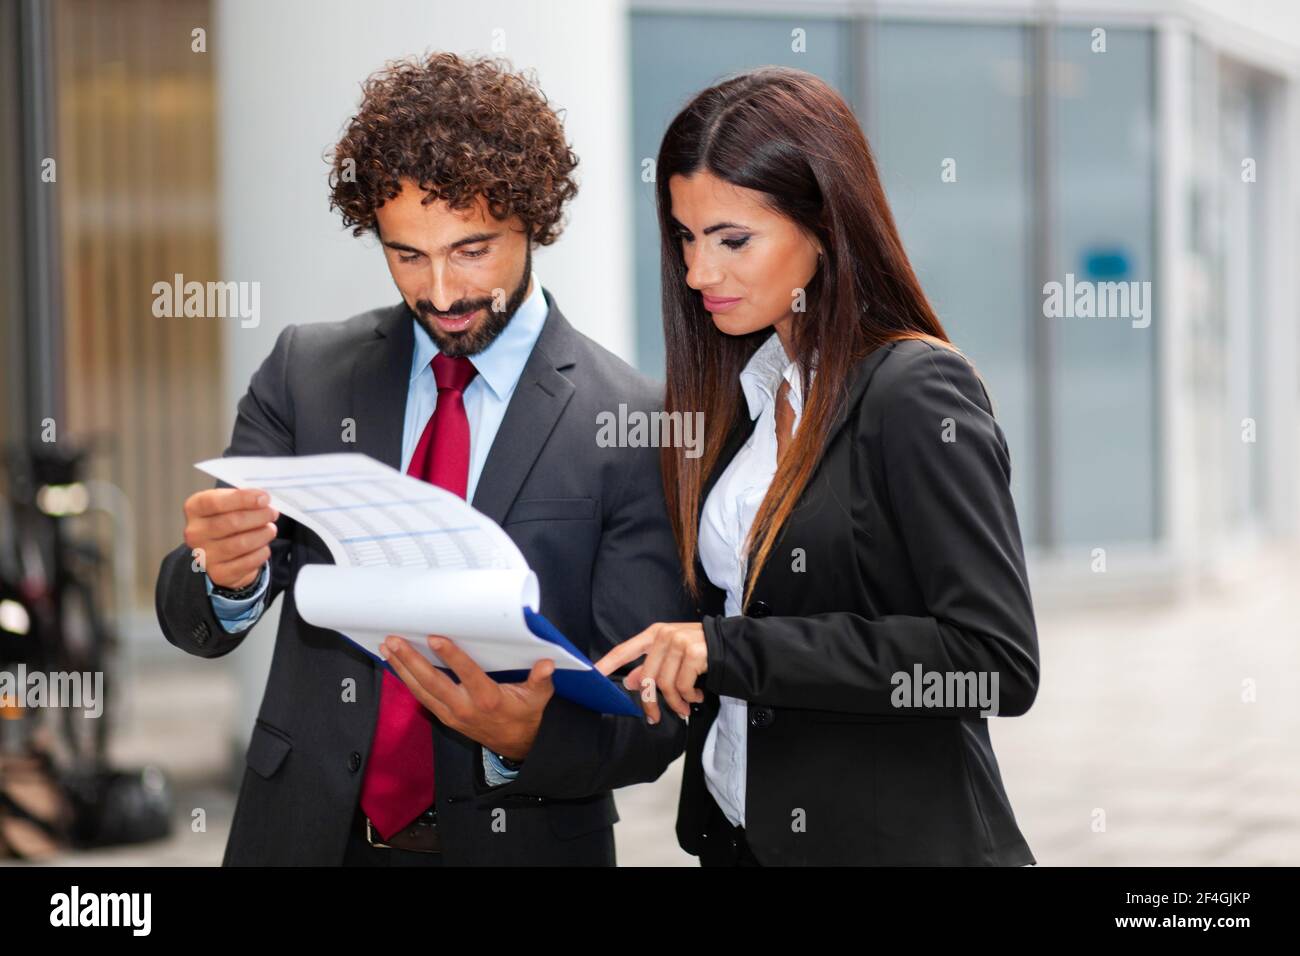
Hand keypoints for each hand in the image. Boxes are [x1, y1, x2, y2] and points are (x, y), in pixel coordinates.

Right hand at [184, 488, 278, 588]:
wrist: (221, 550)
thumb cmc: (228, 519)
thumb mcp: (230, 502)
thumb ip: (243, 498)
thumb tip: (262, 499)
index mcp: (194, 508)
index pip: (215, 502)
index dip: (243, 499)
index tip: (264, 498)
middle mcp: (195, 532)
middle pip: (232, 522)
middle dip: (259, 517)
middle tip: (272, 514)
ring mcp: (204, 555)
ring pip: (241, 543)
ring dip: (262, 535)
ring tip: (270, 530)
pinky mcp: (218, 573)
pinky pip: (247, 562)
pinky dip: (261, 553)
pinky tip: (263, 547)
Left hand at [380, 634, 554, 761]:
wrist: (517, 746)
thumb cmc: (526, 714)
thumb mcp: (539, 697)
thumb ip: (541, 679)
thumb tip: (547, 663)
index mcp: (488, 699)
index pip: (467, 674)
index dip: (451, 656)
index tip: (434, 638)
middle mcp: (465, 707)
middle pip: (433, 682)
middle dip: (411, 660)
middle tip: (394, 641)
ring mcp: (451, 714)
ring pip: (421, 690)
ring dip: (402, 668)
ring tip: (387, 648)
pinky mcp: (445, 716)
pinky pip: (421, 697)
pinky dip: (406, 680)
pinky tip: (395, 665)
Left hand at [594, 622, 706, 722]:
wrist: (735, 645)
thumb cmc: (702, 651)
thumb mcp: (674, 654)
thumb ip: (652, 665)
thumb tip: (631, 681)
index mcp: (655, 633)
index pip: (625, 650)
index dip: (607, 663)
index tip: (592, 675)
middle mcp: (665, 635)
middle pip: (646, 676)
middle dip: (650, 701)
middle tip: (655, 716)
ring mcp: (680, 643)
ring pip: (665, 684)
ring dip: (675, 702)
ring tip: (684, 707)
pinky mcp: (694, 654)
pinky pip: (683, 686)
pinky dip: (689, 697)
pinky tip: (696, 696)